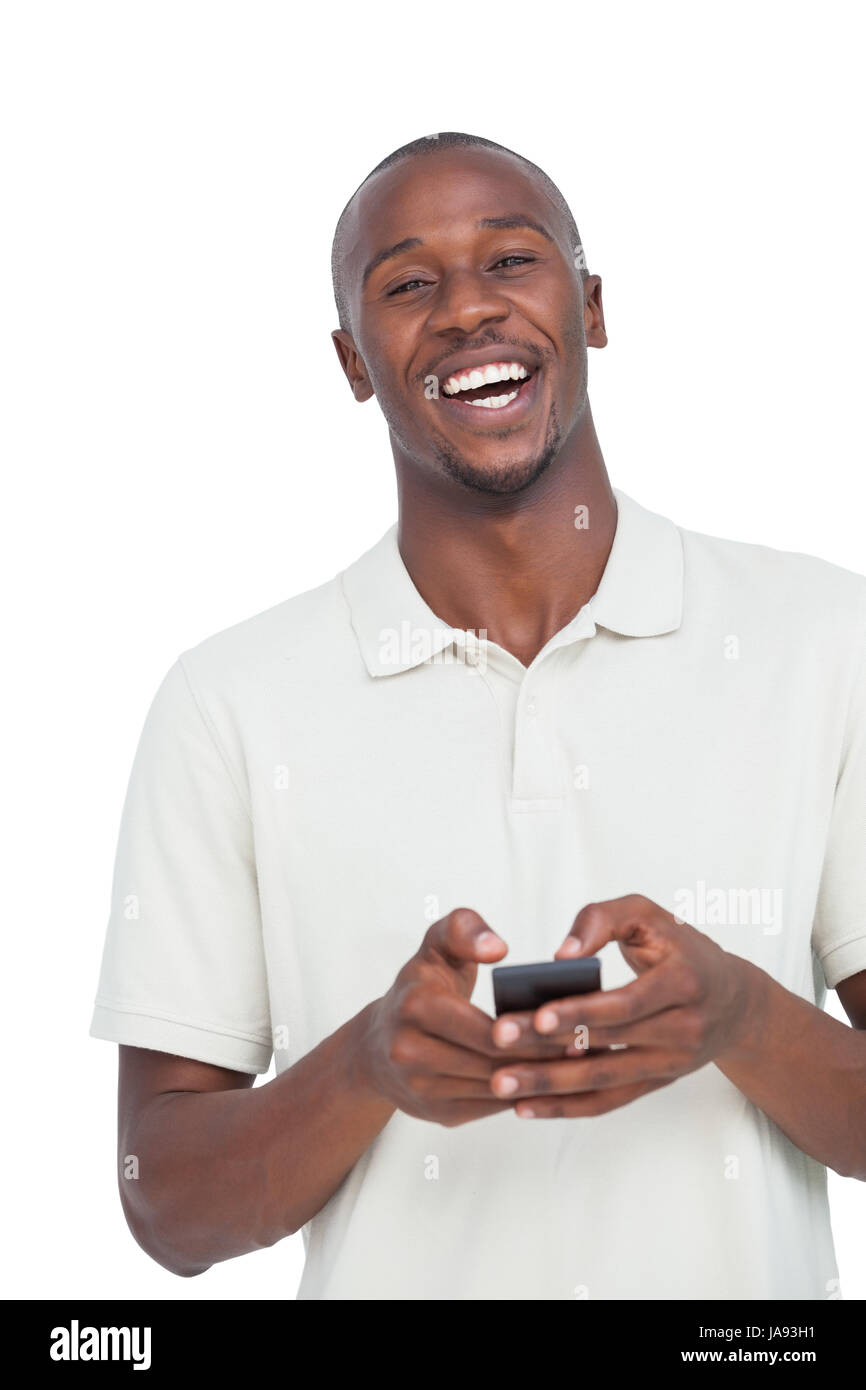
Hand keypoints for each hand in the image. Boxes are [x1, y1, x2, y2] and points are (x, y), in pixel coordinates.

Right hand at [358, 908, 567, 1126]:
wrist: (377, 1042)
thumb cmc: (421, 985)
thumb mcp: (436, 945)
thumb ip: (465, 929)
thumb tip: (498, 948)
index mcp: (416, 1005)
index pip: (486, 1027)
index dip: (530, 1028)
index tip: (570, 1020)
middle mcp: (409, 1051)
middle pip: (493, 1062)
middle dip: (542, 1055)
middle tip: (585, 1044)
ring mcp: (420, 1088)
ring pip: (494, 1089)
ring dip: (538, 1079)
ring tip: (577, 1063)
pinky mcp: (434, 1113)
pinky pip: (488, 1108)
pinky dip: (521, 1096)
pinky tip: (550, 1080)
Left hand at [487, 894, 758, 1117]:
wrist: (735, 1002)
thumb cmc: (682, 949)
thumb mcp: (650, 915)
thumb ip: (602, 919)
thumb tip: (562, 954)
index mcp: (682, 982)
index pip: (626, 1004)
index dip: (581, 1012)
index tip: (536, 1017)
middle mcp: (683, 1029)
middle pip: (607, 1044)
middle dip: (548, 1047)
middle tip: (498, 1043)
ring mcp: (670, 1063)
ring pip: (604, 1080)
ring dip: (550, 1085)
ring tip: (502, 1083)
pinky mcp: (656, 1083)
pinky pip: (609, 1101)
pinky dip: (567, 1107)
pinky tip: (526, 1107)